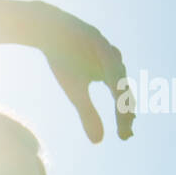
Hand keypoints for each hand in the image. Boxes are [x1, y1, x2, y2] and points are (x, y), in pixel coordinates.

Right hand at [23, 1, 133, 142]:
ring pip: (117, 72)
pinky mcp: (95, 36)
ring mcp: (105, 47)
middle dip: (126, 108)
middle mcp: (113, 62)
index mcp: (111, 76)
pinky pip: (104, 54)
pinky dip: (108, 68)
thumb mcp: (75, 92)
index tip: (125, 136)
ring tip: (123, 109)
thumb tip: (99, 142)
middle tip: (128, 126)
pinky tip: (110, 80)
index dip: (125, 118)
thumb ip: (88, 114)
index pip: (122, 100)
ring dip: (121, 90)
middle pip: (124, 87)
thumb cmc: (64, 61)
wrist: (47, 32)